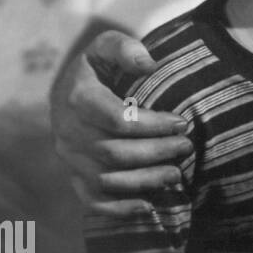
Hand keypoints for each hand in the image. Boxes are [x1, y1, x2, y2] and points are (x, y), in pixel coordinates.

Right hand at [50, 29, 191, 215]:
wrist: (70, 90)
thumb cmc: (99, 67)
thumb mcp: (107, 45)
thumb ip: (125, 48)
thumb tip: (148, 63)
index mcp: (77, 97)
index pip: (116, 119)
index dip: (152, 125)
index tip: (182, 122)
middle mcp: (67, 131)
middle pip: (114, 152)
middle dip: (156, 152)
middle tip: (186, 146)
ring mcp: (68, 157)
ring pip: (106, 179)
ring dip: (145, 180)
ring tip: (177, 173)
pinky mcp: (73, 175)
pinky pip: (92, 200)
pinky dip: (119, 207)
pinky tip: (149, 203)